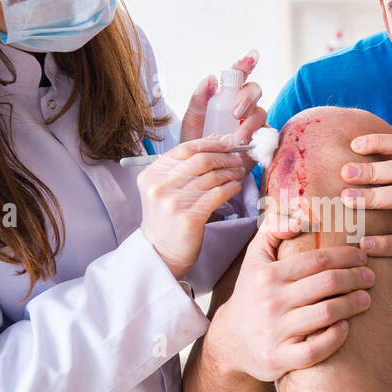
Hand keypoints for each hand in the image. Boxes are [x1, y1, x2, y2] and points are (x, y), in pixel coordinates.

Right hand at [138, 136, 248, 278]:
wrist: (160, 252)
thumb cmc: (168, 218)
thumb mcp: (167, 188)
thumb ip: (186, 164)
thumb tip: (217, 139)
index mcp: (152, 174)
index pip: (185, 148)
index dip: (211, 143)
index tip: (229, 142)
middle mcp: (160, 186)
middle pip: (201, 160)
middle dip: (225, 157)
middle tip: (238, 159)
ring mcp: (174, 202)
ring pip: (213, 176)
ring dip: (231, 172)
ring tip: (239, 172)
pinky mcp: (189, 217)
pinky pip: (218, 194)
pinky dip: (231, 187)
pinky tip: (235, 187)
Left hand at [180, 50, 267, 172]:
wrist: (201, 172)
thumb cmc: (195, 144)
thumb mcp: (191, 121)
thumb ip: (198, 99)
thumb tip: (211, 78)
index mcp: (226, 97)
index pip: (239, 75)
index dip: (247, 63)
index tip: (251, 56)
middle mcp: (243, 107)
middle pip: (255, 91)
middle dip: (247, 98)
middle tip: (235, 112)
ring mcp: (254, 125)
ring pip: (261, 113)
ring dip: (251, 123)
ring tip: (237, 137)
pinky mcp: (261, 143)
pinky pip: (268, 136)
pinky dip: (261, 139)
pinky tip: (250, 146)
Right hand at [210, 208, 375, 381]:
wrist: (231, 341)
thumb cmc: (252, 294)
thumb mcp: (254, 257)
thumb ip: (273, 228)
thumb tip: (301, 216)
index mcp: (268, 274)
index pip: (318, 259)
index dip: (347, 256)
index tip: (363, 256)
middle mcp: (270, 301)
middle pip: (327, 283)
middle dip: (356, 278)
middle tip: (371, 277)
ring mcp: (274, 332)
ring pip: (326, 314)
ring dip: (353, 304)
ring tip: (367, 299)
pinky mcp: (278, 359)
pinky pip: (315, 350)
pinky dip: (335, 338)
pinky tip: (346, 327)